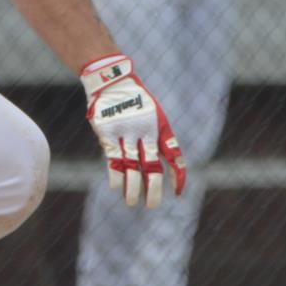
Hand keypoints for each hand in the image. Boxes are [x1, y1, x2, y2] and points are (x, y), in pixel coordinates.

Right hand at [80, 54, 187, 209]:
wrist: (112, 80)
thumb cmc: (137, 101)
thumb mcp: (156, 115)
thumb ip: (161, 139)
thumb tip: (168, 166)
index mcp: (160, 128)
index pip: (173, 155)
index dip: (178, 175)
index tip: (178, 193)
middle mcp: (145, 132)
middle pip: (152, 167)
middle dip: (153, 189)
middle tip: (152, 206)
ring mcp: (126, 133)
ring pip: (131, 167)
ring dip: (132, 188)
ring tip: (131, 202)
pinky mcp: (108, 133)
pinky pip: (113, 159)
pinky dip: (115, 176)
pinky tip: (116, 187)